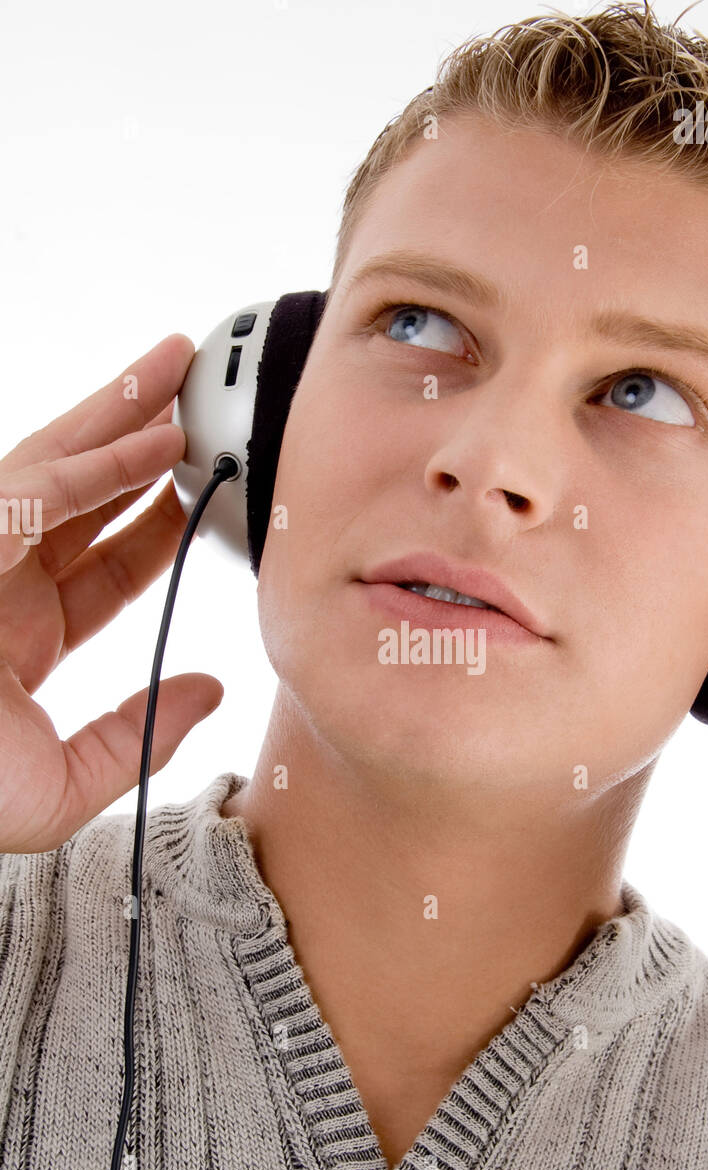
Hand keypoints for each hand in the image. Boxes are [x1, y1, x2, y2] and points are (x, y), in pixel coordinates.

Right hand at [0, 334, 223, 853]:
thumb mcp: (62, 787)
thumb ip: (139, 740)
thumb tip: (209, 691)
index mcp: (17, 634)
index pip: (103, 567)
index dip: (158, 527)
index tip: (209, 497)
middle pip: (79, 494)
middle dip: (137, 443)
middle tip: (197, 399)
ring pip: (55, 465)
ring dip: (120, 415)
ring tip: (178, 365)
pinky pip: (36, 489)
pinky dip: (99, 462)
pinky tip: (157, 439)